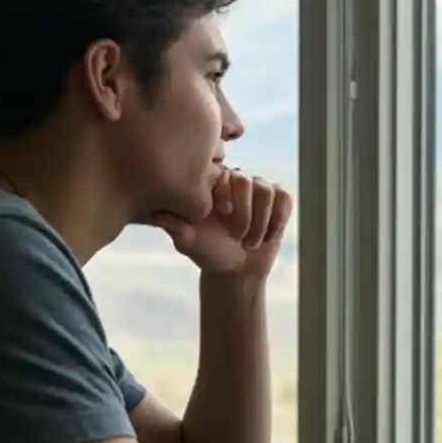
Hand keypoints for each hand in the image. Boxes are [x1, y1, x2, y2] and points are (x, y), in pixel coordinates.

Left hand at [151, 168, 293, 276]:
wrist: (236, 269)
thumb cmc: (208, 251)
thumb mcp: (188, 240)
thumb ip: (175, 226)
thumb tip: (156, 215)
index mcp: (214, 184)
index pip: (225, 174)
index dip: (228, 196)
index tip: (222, 216)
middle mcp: (237, 181)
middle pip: (250, 181)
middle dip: (246, 213)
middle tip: (237, 235)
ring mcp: (259, 190)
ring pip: (268, 191)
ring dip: (262, 222)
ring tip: (251, 241)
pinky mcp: (279, 202)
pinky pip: (285, 200)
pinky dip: (277, 221)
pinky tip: (267, 237)